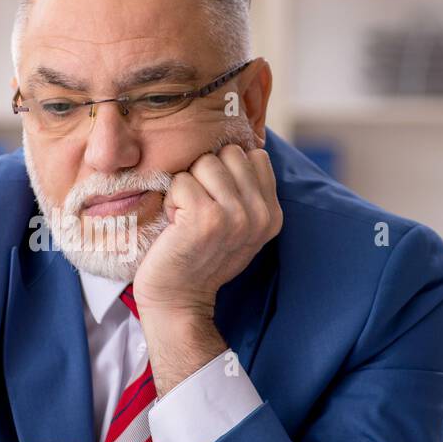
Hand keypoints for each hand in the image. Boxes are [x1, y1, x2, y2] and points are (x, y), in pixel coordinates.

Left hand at [133, 144, 282, 320]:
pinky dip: (170, 199)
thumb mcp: (236, 225)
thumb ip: (245, 190)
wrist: (178, 300)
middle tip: (196, 210)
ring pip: (204, 162)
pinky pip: (181, 180)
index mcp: (271, 214)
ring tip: (185, 216)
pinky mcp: (207, 219)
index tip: (214, 202)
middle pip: (229, 153)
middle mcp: (260, 215)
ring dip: (186, 186)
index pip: (254, 156)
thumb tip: (239, 141)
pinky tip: (174, 224)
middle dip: (204, 175)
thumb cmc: (198, 257)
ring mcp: (235, 217)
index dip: (225, 171)